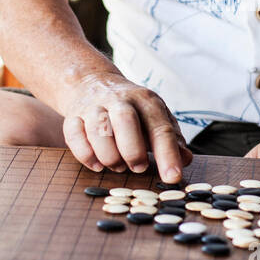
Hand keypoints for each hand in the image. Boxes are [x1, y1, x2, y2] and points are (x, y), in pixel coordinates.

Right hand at [61, 72, 191, 182]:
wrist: (92, 82)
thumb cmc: (132, 109)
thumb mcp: (156, 117)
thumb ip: (172, 139)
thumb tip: (185, 159)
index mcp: (146, 101)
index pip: (160, 127)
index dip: (168, 154)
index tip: (172, 177)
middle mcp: (120, 100)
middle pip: (125, 121)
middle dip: (133, 150)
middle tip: (137, 168)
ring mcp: (94, 106)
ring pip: (98, 129)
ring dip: (109, 155)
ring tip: (117, 165)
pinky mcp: (74, 116)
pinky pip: (74, 134)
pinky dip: (85, 153)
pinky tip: (96, 164)